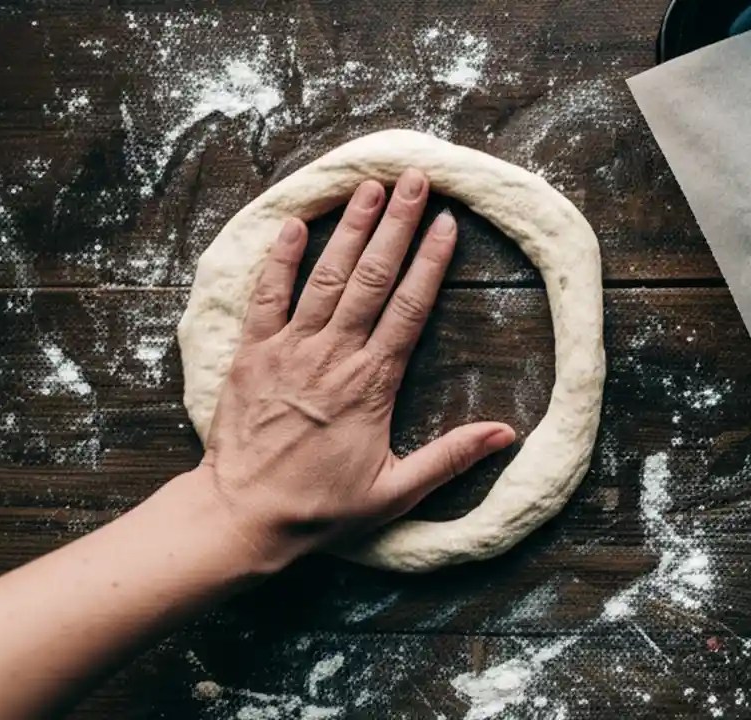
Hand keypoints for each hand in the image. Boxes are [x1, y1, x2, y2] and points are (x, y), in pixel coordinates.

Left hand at [198, 169, 515, 567]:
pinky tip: (296, 223)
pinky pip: (268, 296)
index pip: (410, 309)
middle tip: (414, 180)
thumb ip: (451, 458)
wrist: (244, 516)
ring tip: (370, 186)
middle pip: (372, 277)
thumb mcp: (396, 492)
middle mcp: (334, 355)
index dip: (430, 263)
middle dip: (396, 225)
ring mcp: (290, 350)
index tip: (447, 223)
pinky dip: (281, 259)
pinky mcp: (253, 354)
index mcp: (372, 383)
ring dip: (350, 228)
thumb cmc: (321, 508)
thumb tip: (507, 434)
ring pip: (326, 276)